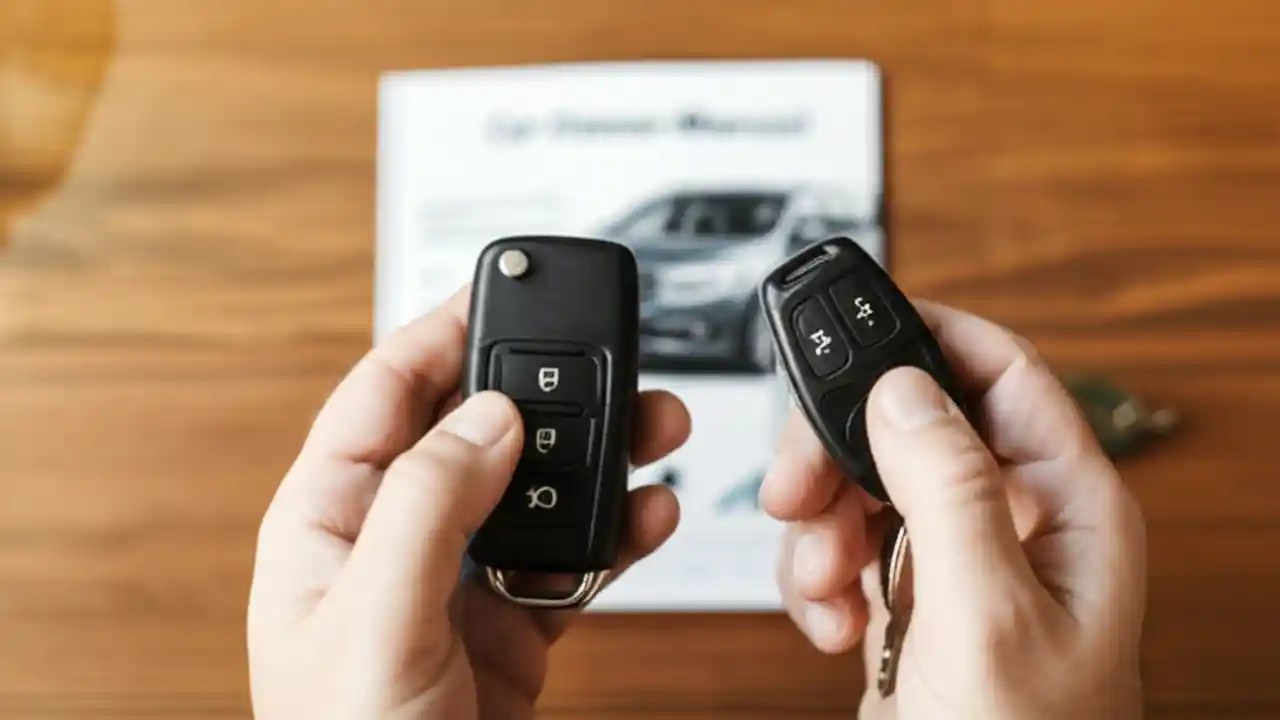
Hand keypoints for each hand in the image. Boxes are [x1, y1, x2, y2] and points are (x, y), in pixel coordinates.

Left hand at [248, 287, 689, 719]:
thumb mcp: (370, 619)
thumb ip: (426, 506)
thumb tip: (485, 415)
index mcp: (328, 522)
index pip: (382, 396)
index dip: (438, 334)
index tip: (499, 291)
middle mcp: (394, 540)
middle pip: (476, 433)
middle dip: (544, 393)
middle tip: (608, 359)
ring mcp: (457, 583)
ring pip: (537, 492)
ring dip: (597, 460)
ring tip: (656, 429)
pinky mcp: (512, 626)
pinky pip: (572, 561)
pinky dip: (617, 536)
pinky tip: (651, 514)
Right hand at [763, 301, 1145, 718]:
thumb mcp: (985, 615)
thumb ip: (950, 490)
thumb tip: (903, 388)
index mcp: (1065, 508)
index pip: (1002, 374)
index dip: (928, 339)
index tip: (849, 333)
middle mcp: (1013, 524)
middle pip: (909, 425)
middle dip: (840, 454)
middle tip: (798, 489)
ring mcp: (957, 565)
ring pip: (865, 485)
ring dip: (821, 526)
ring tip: (822, 583)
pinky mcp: (909, 603)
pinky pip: (845, 547)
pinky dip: (816, 575)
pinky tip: (828, 621)